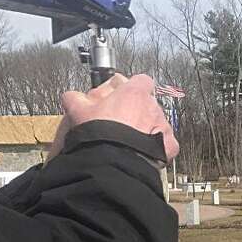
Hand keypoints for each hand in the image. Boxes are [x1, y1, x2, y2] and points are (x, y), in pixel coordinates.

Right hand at [49, 74, 178, 160]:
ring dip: (147, 128)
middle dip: (136, 110)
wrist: (114, 161)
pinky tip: (143, 150)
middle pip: (148, 103)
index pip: (140, 80)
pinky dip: (157, 146)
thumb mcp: (78, 110)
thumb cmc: (100, 135)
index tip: (120, 94)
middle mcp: (153, 107)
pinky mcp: (168, 146)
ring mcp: (163, 126)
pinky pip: (165, 142)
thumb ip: (77, 98)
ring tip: (130, 139)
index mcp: (134, 93)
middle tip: (120, 121)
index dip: (130, 87)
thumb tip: (74, 97)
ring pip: (157, 123)